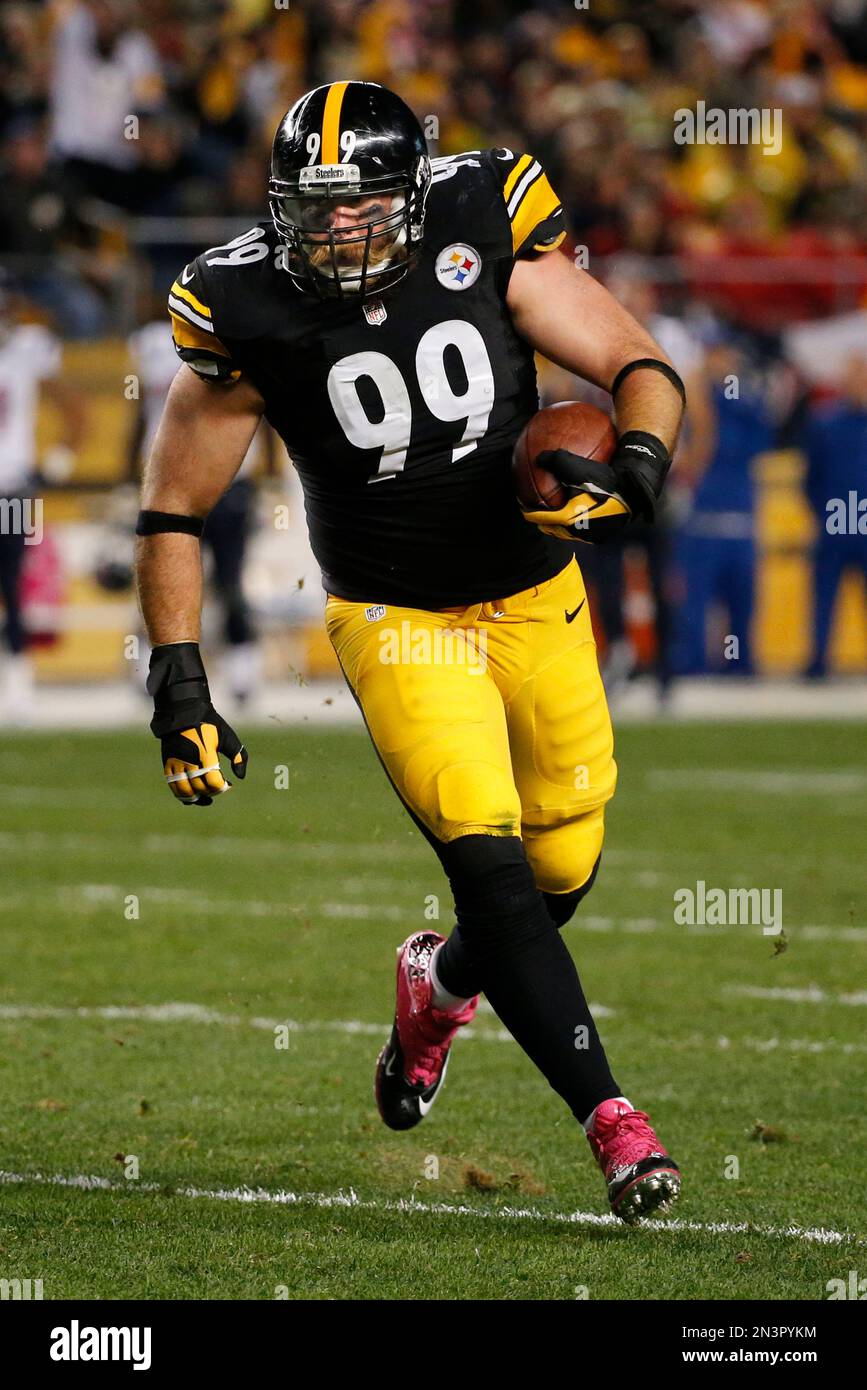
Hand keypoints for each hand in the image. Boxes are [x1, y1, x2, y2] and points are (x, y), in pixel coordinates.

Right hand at [148, 642, 247, 806]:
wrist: (182, 710)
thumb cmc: (209, 723)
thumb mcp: (228, 736)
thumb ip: (238, 756)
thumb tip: (240, 777)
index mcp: (205, 755)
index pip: (213, 782)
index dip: (221, 787)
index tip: (228, 783)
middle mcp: (189, 761)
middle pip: (200, 788)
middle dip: (211, 791)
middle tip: (218, 786)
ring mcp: (176, 763)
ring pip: (184, 791)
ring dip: (196, 798)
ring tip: (205, 797)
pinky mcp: (168, 763)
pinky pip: (173, 785)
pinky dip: (182, 794)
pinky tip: (192, 795)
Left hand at [521, 453, 631, 543]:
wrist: (631, 489)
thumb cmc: (603, 477)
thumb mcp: (576, 464)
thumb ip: (554, 460)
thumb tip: (538, 458)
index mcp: (567, 518)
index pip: (541, 518)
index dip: (530, 513)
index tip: (524, 507)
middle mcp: (578, 532)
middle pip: (553, 530)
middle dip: (544, 523)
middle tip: (539, 514)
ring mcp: (591, 536)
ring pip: (569, 533)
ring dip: (560, 526)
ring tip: (556, 516)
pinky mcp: (604, 536)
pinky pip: (584, 532)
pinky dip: (577, 525)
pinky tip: (578, 515)